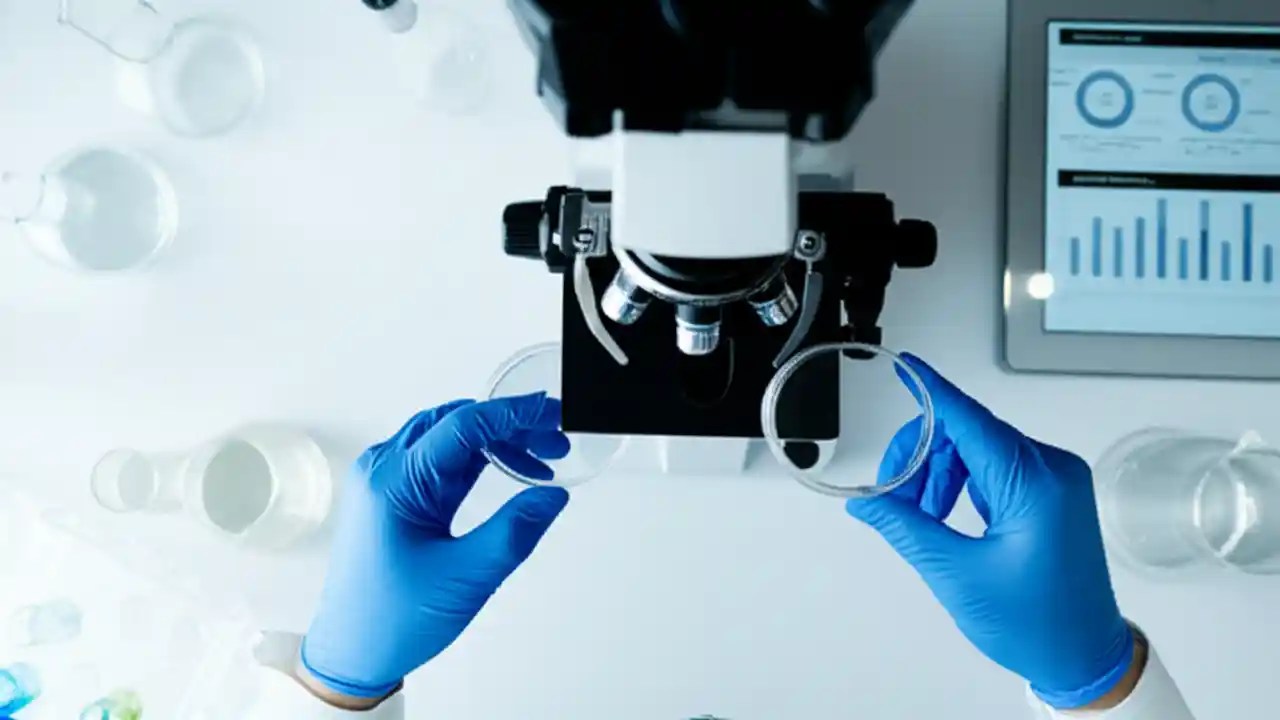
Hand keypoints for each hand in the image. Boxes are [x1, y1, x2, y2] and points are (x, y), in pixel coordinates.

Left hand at [300, 394, 570, 704]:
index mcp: (393, 482)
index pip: (462, 425)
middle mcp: (384, 471)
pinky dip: (481, 460)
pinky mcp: (396, 497)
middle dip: (511, 424)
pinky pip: (443, 462)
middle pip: (456, 422)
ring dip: (498, 441)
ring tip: (545, 456)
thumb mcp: (465, 579)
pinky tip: (514, 471)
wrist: (350, 654)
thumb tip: (554, 496)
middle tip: (556, 438)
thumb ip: (514, 532)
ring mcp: (387, 482)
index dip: (513, 413)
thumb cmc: (391, 621)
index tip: (552, 412)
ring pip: (451, 439)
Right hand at [846, 355, 1133, 709]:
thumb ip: (906, 527)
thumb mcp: (956, 574)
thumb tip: (866, 502)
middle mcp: (1052, 470)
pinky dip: (961, 483)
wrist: (1084, 655)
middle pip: (968, 432)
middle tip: (892, 495)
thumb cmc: (1037, 624)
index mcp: (1035, 484)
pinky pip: (995, 467)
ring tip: (918, 516)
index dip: (933, 392)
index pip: (971, 420)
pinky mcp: (1051, 493)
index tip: (907, 367)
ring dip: (938, 473)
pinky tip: (941, 513)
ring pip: (977, 449)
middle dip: (921, 456)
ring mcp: (1055, 480)